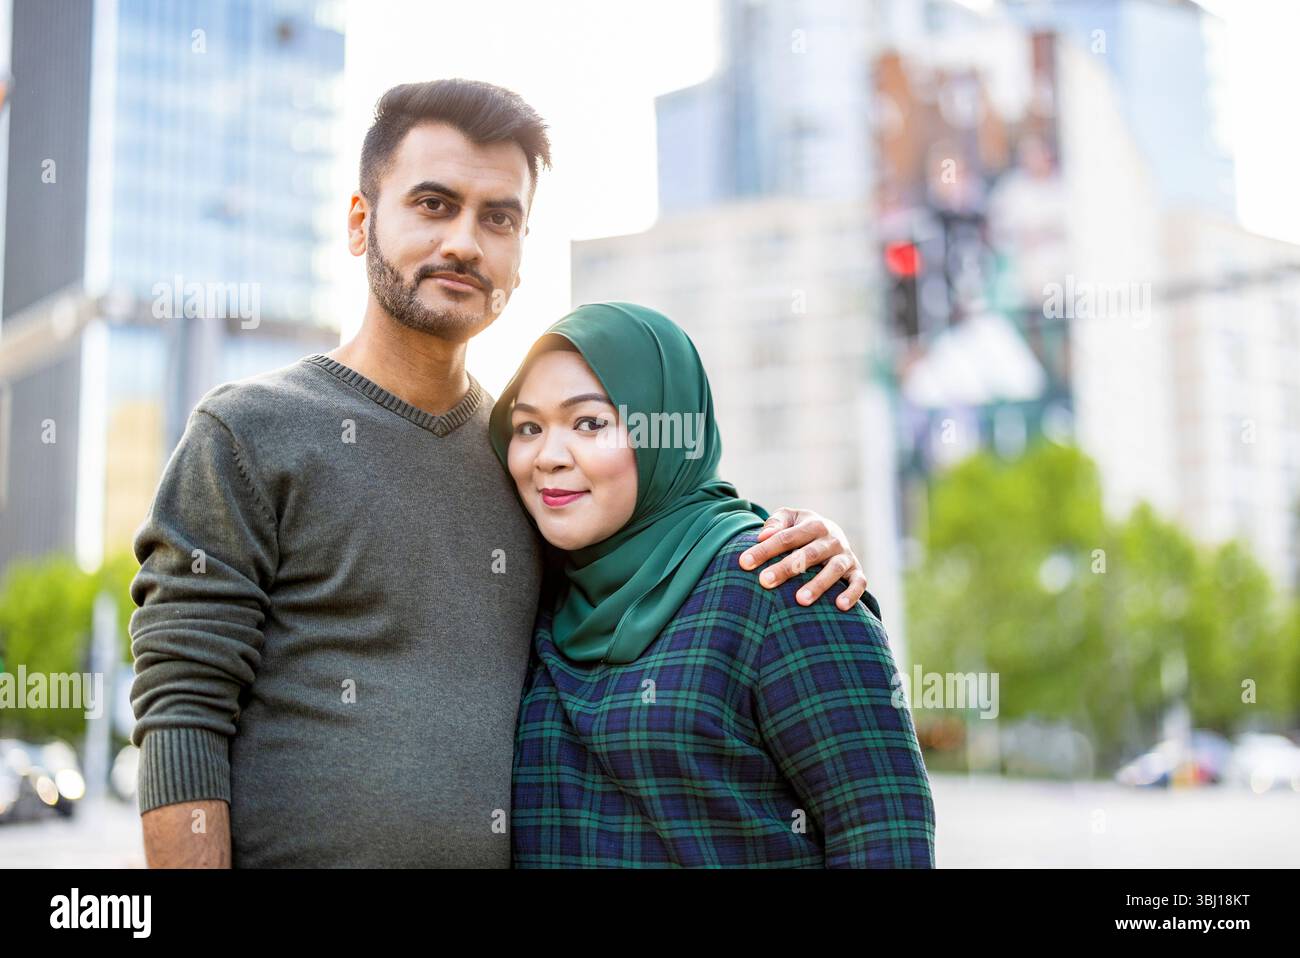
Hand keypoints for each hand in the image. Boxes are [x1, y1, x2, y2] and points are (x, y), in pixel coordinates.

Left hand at [738, 507, 868, 609]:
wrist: (833, 533)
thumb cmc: (801, 530)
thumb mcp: (790, 519)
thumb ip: (776, 523)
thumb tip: (763, 535)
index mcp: (812, 524)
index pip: (785, 537)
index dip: (765, 550)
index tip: (744, 563)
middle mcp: (831, 539)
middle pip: (808, 554)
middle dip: (786, 568)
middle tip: (765, 581)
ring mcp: (845, 555)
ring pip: (833, 569)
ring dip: (818, 584)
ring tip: (800, 600)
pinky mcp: (857, 571)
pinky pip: (859, 583)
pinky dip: (853, 593)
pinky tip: (840, 606)